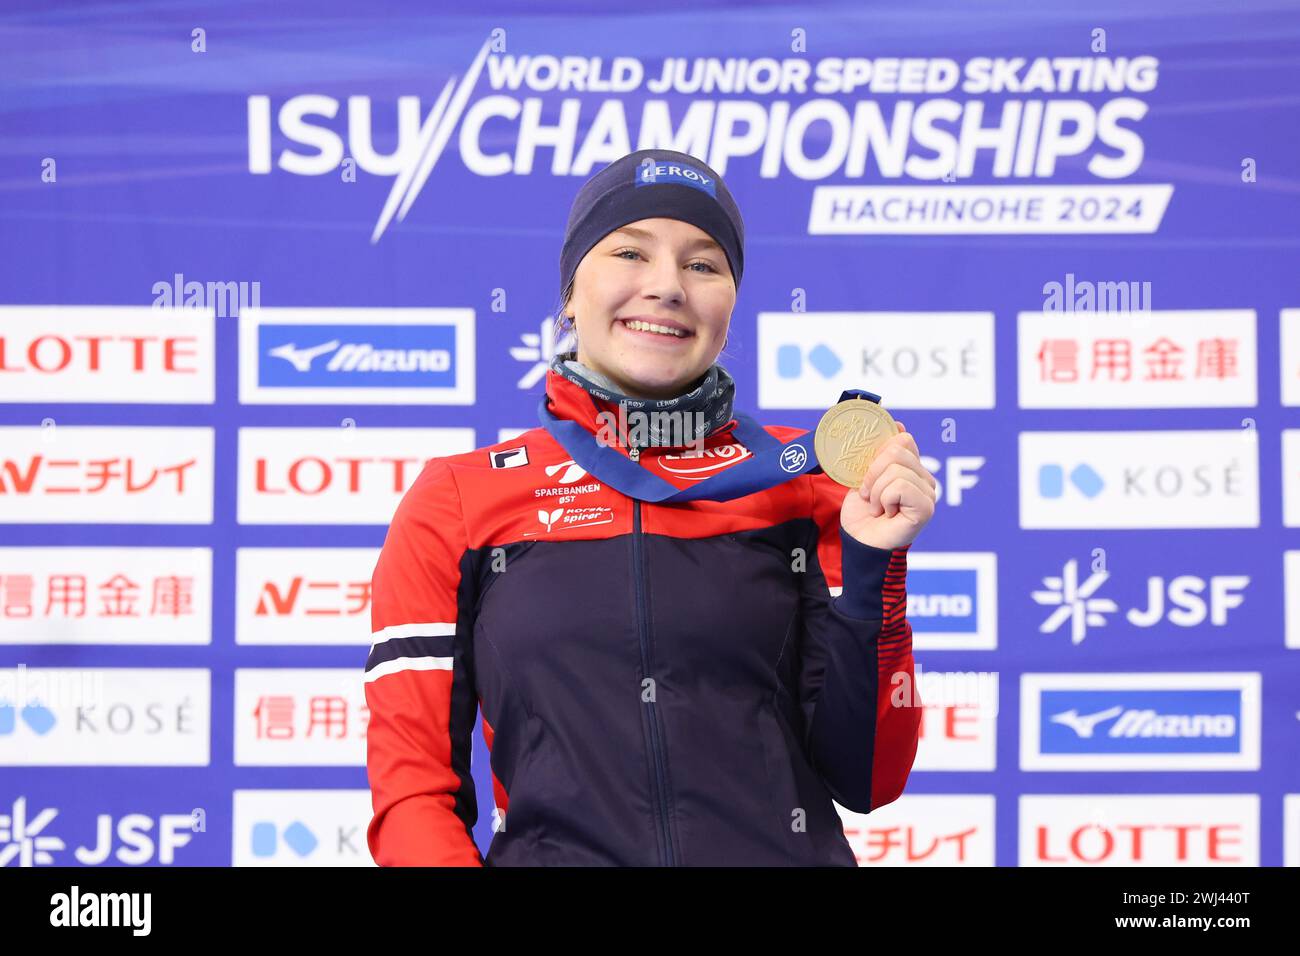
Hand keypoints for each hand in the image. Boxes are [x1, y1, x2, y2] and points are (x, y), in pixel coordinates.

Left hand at [839, 421, 937, 550]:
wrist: (858, 542)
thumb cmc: (861, 513)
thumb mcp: (864, 476)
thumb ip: (878, 453)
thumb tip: (897, 423)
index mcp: (911, 468)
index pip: (902, 439)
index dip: (878, 453)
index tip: (867, 475)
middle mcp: (924, 478)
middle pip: (897, 450)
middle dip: (872, 473)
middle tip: (869, 495)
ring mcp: (928, 493)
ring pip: (895, 469)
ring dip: (876, 491)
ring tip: (878, 507)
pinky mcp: (926, 507)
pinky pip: (900, 486)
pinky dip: (884, 499)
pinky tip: (886, 514)